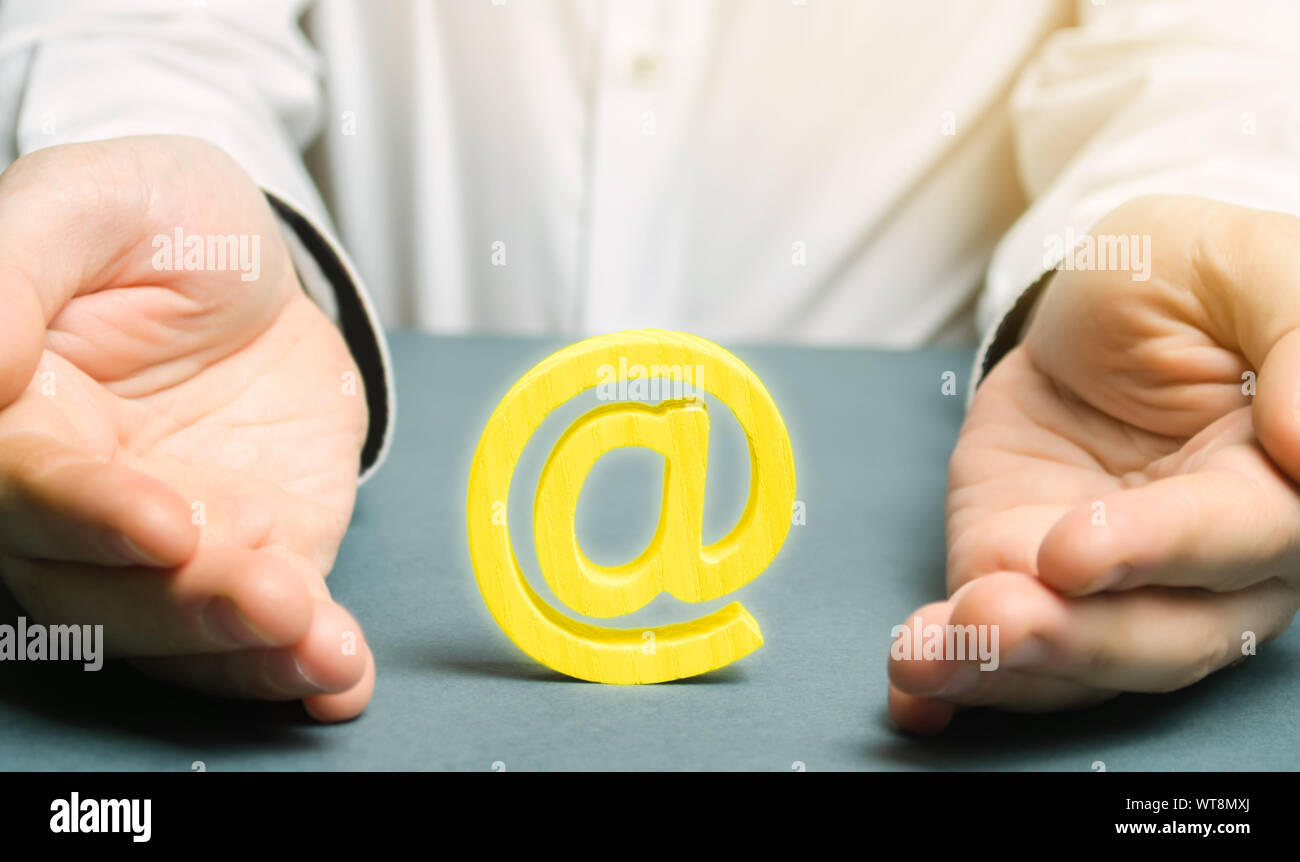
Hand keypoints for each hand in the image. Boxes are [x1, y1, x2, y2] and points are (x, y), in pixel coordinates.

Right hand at [0, 136, 373, 720]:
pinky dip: (302, 663)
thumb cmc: (162, 222)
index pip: (28, 489)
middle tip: (267, 596)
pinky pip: (264, 631)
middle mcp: (81, 503)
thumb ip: (19, 266)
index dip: (87, 514)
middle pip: (100, 587)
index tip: (159, 522)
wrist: (261, 267)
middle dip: (186, 602)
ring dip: (249, 647)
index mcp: (18, 421)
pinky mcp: (254, 559)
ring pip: (181, 625)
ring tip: (319, 643)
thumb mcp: (94, 201)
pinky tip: (342, 675)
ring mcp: (170, 542)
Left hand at [890, 195, 1299, 732]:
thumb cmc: (1181, 281)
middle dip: (1071, 638)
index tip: (1075, 549)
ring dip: (1000, 670)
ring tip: (929, 654)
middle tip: (990, 617)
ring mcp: (1109, 589)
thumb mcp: (1238, 269)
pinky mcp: (1025, 585)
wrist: (1083, 312)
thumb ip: (1296, 339)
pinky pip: (998, 656)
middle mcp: (1207, 567)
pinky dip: (952, 680)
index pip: (1237, 541)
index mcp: (1275, 488)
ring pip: (1076, 662)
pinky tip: (912, 692)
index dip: (1158, 552)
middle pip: (1160, 635)